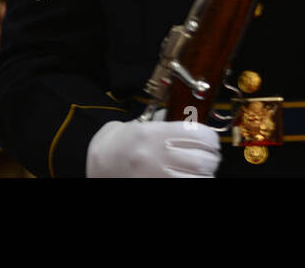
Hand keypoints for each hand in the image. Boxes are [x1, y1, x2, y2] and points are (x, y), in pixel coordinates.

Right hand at [85, 110, 221, 177]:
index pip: (199, 135)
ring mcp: (155, 176)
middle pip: (202, 160)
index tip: (211, 142)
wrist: (93, 165)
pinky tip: (189, 178)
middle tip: (210, 158)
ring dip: (205, 175)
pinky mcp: (155, 186)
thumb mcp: (138, 125)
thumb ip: (163, 121)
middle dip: (211, 159)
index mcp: (154, 135)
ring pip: (198, 179)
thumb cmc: (115, 144)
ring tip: (201, 171)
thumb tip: (187, 118)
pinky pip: (186, 186)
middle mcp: (157, 157)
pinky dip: (193, 182)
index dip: (211, 139)